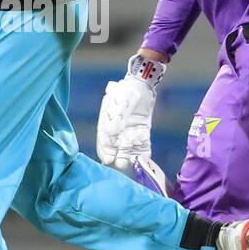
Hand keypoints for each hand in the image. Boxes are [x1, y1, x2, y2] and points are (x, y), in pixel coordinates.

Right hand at [97, 54, 164, 171]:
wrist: (140, 85)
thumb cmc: (126, 91)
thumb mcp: (120, 100)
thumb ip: (117, 116)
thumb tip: (113, 131)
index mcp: (106, 124)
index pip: (104, 141)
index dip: (105, 151)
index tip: (108, 159)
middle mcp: (117, 131)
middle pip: (116, 148)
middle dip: (118, 157)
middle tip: (120, 164)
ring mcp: (130, 133)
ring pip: (129, 149)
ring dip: (130, 157)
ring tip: (132, 163)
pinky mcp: (142, 132)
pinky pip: (143, 144)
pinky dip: (143, 152)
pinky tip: (144, 158)